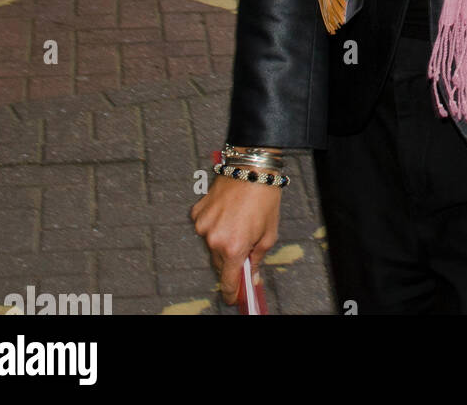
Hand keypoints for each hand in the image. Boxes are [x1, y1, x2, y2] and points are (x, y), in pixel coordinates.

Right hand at [191, 175, 281, 305]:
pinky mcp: (197, 212)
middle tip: (243, 246)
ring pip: (211, 244)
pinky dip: (214, 224)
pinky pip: (205, 226)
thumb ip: (258, 257)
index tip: (234, 298)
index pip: (228, 281)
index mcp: (233, 247)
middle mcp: (214, 239)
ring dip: (222, 240)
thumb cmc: (264, 198)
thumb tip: (251, 275)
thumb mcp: (269, 232)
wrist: (251, 168)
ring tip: (238, 220)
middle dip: (231, 259)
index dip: (231, 292)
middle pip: (219, 262)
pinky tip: (227, 211)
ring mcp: (203, 226)